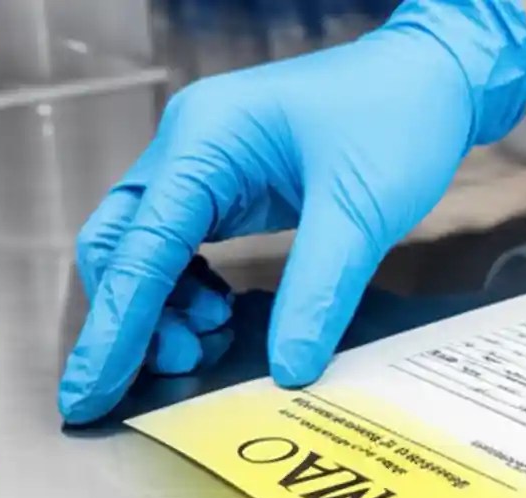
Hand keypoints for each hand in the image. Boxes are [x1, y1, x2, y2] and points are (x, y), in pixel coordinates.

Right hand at [57, 0, 525, 423]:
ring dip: (163, 307)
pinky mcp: (230, 184)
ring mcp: (206, 164)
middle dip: (134, 318)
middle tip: (176, 370)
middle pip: (123, 246)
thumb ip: (319, 289)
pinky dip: (189, 289)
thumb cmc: (399, 117)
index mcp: (206, 140)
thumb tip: (289, 368)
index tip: (91, 392)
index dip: (116, 327)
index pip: (140, 247)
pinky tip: (221, 315)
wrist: (435, 76)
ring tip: (206, 344)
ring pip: (147, 249)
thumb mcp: (361, 211)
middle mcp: (190, 147)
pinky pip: (182, 245)